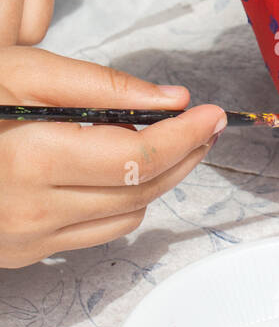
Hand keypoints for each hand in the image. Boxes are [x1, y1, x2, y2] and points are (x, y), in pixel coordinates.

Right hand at [0, 46, 225, 267]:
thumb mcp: (20, 71)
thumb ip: (98, 85)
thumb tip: (170, 98)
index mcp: (31, 159)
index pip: (138, 155)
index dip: (184, 134)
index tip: (211, 112)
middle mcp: (32, 211)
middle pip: (141, 189)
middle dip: (183, 155)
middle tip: (202, 124)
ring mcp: (27, 240)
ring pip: (127, 216)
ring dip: (159, 179)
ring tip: (169, 141)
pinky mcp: (24, 254)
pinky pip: (97, 233)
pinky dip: (124, 202)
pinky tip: (122, 171)